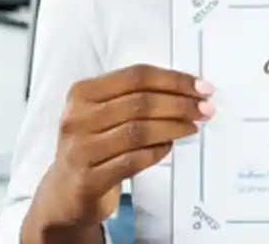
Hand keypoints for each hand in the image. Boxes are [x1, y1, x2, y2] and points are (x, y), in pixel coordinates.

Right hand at [24, 65, 213, 233]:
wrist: (64, 192)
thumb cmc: (91, 147)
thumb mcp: (101, 114)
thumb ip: (133, 98)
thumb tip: (184, 90)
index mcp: (82, 93)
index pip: (135, 76)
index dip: (173, 80)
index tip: (200, 87)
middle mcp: (77, 118)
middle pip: (140, 102)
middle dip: (180, 103)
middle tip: (204, 108)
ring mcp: (81, 149)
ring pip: (139, 131)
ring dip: (173, 127)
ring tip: (192, 127)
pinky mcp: (90, 179)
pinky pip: (134, 160)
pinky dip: (157, 151)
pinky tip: (169, 146)